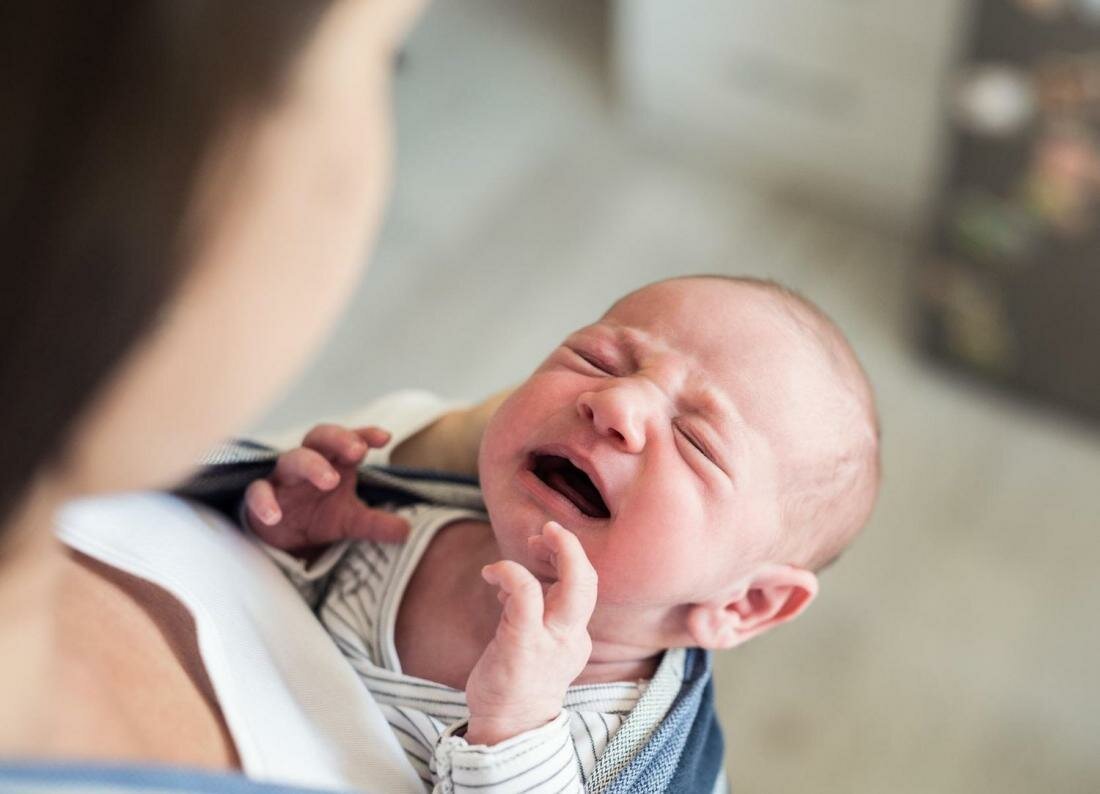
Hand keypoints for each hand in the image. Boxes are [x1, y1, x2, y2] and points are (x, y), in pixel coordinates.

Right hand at [244, 424, 408, 550]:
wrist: (282, 538)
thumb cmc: (318, 516)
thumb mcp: (351, 522)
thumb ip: (377, 524)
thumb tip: (407, 532)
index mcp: (334, 462)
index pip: (350, 440)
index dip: (365, 434)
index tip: (385, 438)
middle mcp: (309, 463)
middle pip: (319, 437)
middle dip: (339, 439)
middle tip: (358, 451)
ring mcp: (283, 478)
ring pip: (292, 459)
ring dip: (311, 465)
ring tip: (331, 480)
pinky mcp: (261, 496)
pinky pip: (258, 491)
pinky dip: (264, 501)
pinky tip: (274, 515)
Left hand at [465, 521, 596, 744]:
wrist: (507, 728)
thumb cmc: (516, 682)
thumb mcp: (533, 643)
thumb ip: (532, 611)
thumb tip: (514, 580)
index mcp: (574, 635)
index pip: (584, 586)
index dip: (567, 558)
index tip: (542, 546)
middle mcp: (571, 636)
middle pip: (589, 582)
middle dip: (573, 547)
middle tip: (550, 528)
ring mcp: (551, 641)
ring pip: (572, 585)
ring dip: (555, 551)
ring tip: (528, 543)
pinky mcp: (524, 644)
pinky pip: (526, 594)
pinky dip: (511, 571)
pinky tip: (492, 573)